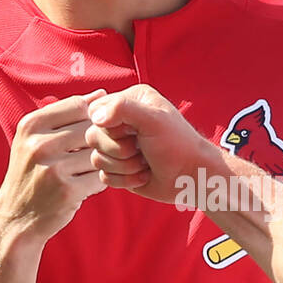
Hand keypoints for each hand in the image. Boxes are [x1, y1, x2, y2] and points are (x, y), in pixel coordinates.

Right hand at [0, 92, 107, 244]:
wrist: (16, 217)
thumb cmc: (32, 173)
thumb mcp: (37, 139)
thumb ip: (67, 116)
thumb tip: (101, 94)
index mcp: (31, 125)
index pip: (79, 105)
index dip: (94, 115)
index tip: (98, 127)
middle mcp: (39, 144)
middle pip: (92, 128)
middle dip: (103, 138)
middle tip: (107, 148)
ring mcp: (53, 169)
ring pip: (99, 153)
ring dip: (105, 160)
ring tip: (101, 165)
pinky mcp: (67, 191)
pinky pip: (100, 177)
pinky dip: (101, 180)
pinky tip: (92, 183)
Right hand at [85, 85, 217, 205]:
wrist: (191, 176)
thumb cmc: (177, 145)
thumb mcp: (154, 120)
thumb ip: (123, 108)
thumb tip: (96, 117)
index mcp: (129, 102)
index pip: (95, 111)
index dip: (109, 127)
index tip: (134, 131)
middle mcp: (120, 122)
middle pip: (92, 137)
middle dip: (119, 149)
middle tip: (142, 150)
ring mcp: (118, 146)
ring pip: (96, 159)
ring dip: (125, 166)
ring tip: (146, 163)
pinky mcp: (118, 169)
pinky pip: (103, 177)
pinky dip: (125, 180)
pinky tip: (144, 175)